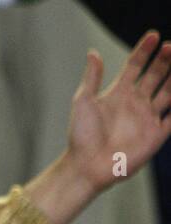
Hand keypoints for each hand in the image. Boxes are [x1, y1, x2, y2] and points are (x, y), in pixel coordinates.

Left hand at [65, 31, 170, 193]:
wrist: (86, 166)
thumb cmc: (81, 136)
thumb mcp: (83, 103)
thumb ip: (92, 78)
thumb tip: (93, 52)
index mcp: (118, 93)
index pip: (135, 66)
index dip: (144, 51)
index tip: (153, 36)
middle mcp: (136, 102)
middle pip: (156, 74)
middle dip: (164, 60)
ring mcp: (148, 117)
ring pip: (169, 91)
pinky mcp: (156, 134)